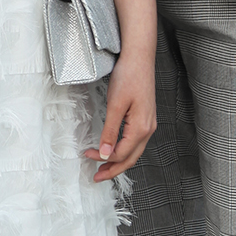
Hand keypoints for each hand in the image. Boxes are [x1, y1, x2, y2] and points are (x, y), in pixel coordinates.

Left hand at [85, 46, 156, 181]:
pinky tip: (115, 149)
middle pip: (131, 158)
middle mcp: (148, 129)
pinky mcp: (145, 118)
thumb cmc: (129, 76)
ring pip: (134, 151)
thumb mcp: (115, 105)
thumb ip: (110, 131)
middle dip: (114, 170)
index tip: (87, 156)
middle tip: (97, 177)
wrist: (139, 58)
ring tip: (104, 167)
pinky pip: (135, 141)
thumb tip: (104, 153)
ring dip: (119, 161)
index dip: (104, 159)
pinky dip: (124, 150)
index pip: (122, 154)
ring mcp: (148, 124)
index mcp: (141, 128)